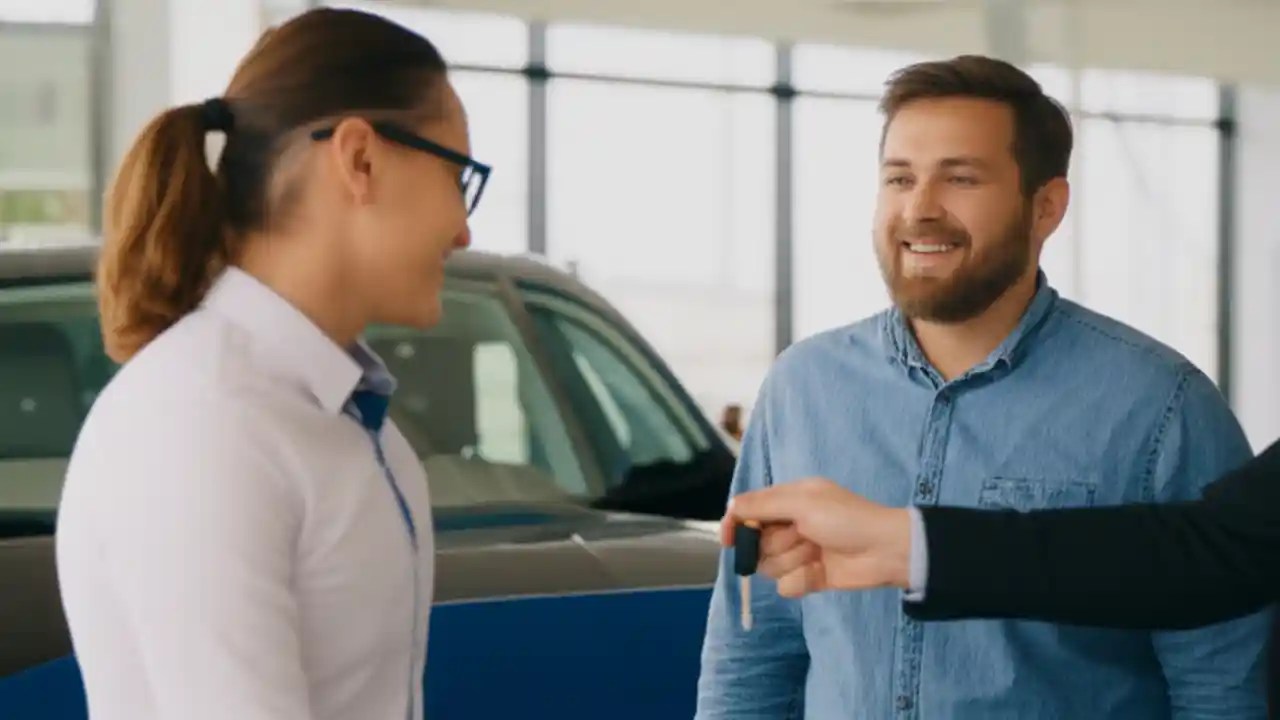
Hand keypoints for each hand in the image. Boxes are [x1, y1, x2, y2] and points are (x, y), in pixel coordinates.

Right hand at [721, 478, 911, 597]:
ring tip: (816, 553)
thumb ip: (762, 504)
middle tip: (800, 536)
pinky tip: (819, 573)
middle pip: (756, 543)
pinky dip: (801, 580)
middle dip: (776, 543)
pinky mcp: (809, 578)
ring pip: (770, 567)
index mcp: (788, 501)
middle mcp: (790, 526)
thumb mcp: (802, 502)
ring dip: (792, 561)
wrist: (886, 551)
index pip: (748, 512)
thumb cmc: (846, 518)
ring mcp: (799, 554)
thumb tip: (730, 508)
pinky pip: (786, 586)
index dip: (735, 525)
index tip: (728, 540)